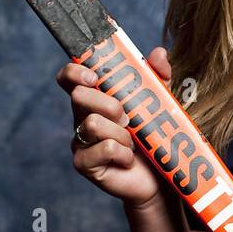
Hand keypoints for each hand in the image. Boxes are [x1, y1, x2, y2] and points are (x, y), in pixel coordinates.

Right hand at [56, 45, 173, 207]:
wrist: (161, 178)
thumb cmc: (155, 138)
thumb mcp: (160, 104)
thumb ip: (157, 78)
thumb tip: (158, 53)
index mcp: (95, 98)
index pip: (71, 77)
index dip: (75, 72)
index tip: (94, 76)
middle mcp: (82, 117)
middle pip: (79, 96)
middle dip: (109, 104)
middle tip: (127, 118)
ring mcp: (80, 141)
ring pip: (92, 124)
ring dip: (121, 134)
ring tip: (133, 144)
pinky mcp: (84, 164)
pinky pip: (103, 148)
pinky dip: (122, 153)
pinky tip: (128, 160)